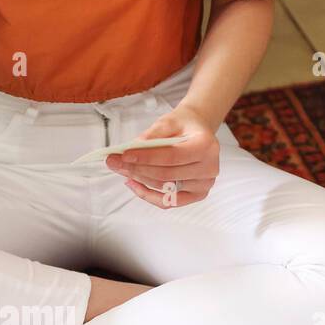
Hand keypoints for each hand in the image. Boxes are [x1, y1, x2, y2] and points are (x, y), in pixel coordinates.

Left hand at [105, 105, 219, 208]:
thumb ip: (151, 136)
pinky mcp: (195, 195)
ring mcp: (203, 185)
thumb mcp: (168, 122)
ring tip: (121, 169)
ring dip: (139, 179)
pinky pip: (167, 202)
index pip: (171, 156)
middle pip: (165, 175)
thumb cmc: (184, 127)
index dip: (145, 158)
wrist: (196, 132)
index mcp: (206, 146)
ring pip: (163, 188)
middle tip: (115, 162)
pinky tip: (133, 183)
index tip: (124, 155)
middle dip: (136, 168)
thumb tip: (131, 149)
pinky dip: (148, 194)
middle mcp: (209, 168)